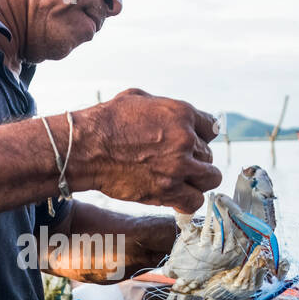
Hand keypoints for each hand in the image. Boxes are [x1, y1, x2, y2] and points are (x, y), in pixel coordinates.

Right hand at [74, 88, 221, 212]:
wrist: (86, 147)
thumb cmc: (107, 121)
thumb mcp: (139, 99)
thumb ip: (165, 108)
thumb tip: (175, 115)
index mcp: (181, 113)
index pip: (211, 127)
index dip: (201, 137)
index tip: (191, 144)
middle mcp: (185, 139)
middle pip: (209, 155)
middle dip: (196, 159)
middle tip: (178, 163)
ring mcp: (178, 166)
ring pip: (210, 178)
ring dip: (199, 180)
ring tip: (184, 181)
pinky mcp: (168, 190)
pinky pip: (195, 200)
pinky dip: (189, 200)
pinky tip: (178, 196)